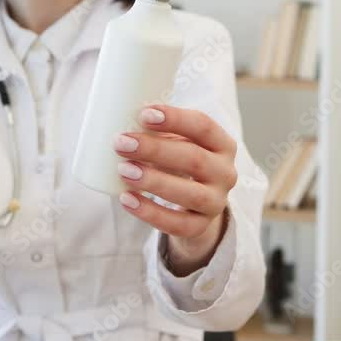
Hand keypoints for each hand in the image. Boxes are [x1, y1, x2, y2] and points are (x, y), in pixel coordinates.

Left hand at [114, 105, 237, 275]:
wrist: (196, 205)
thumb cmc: (179, 160)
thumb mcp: (178, 142)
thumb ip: (158, 132)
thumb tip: (115, 117)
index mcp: (221, 144)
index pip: (203, 126)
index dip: (175, 119)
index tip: (143, 114)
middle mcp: (225, 173)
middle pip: (194, 158)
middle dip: (155, 150)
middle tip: (121, 143)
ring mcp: (216, 202)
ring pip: (189, 194)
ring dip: (153, 181)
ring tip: (123, 170)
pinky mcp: (200, 226)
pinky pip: (177, 224)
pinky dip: (150, 212)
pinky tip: (127, 199)